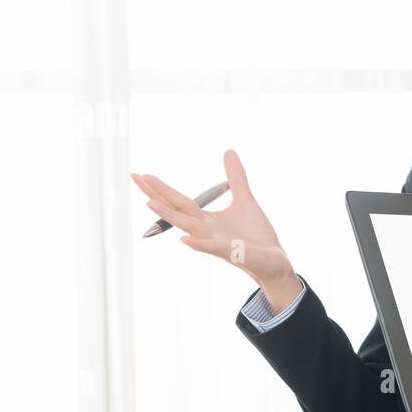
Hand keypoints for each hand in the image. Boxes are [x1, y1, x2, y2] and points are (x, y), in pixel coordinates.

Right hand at [131, 150, 291, 286]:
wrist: (275, 261)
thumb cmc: (257, 235)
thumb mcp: (245, 200)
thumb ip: (236, 178)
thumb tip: (229, 151)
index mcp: (207, 219)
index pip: (179, 201)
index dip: (161, 188)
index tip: (141, 174)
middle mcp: (206, 231)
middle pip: (177, 210)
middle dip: (157, 195)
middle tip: (136, 178)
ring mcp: (217, 243)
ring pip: (189, 228)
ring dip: (170, 215)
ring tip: (149, 202)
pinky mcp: (233, 253)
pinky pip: (214, 248)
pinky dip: (199, 244)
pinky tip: (185, 239)